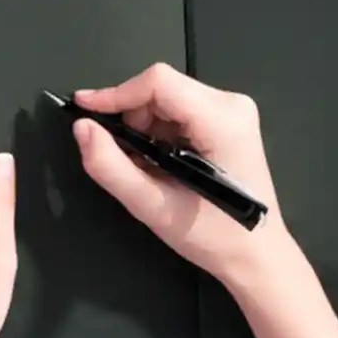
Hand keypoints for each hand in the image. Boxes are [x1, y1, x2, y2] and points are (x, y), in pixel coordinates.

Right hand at [72, 64, 298, 290]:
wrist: (256, 255)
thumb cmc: (214, 236)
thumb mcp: (152, 206)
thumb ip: (111, 166)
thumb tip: (82, 129)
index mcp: (222, 121)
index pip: (158, 82)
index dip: (115, 93)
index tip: (84, 109)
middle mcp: (232, 105)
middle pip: (160, 89)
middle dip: (131, 118)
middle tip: (123, 157)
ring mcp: (233, 110)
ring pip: (166, 98)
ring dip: (144, 128)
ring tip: (146, 167)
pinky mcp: (228, 119)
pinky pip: (178, 110)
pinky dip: (158, 132)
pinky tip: (162, 163)